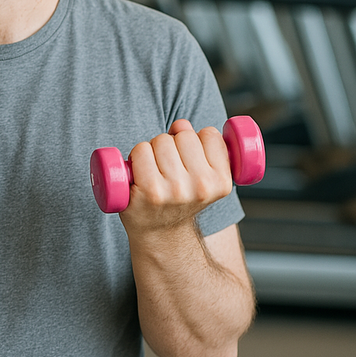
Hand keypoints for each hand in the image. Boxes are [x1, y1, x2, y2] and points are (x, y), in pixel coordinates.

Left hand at [120, 119, 232, 234]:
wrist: (159, 233)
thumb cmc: (179, 198)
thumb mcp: (202, 177)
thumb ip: (198, 146)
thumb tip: (181, 124)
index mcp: (221, 182)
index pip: (209, 134)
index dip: (195, 139)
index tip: (189, 157)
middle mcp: (201, 186)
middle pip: (183, 135)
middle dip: (172, 143)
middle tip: (167, 166)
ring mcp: (175, 190)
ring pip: (160, 140)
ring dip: (152, 149)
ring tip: (153, 170)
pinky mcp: (149, 191)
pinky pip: (141, 150)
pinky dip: (136, 155)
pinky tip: (138, 172)